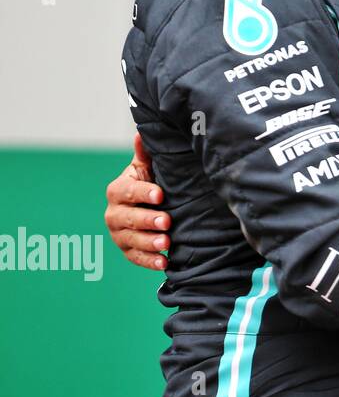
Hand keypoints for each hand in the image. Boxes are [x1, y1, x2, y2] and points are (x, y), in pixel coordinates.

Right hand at [104, 133, 169, 270]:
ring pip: (131, 240)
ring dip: (149, 243)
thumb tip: (141, 133)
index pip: (127, 191)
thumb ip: (145, 155)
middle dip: (147, 220)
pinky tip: (165, 263)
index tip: (161, 194)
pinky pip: (135, 258)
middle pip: (127, 218)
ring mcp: (119, 234)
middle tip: (167, 221)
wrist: (151, 205)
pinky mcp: (128, 250)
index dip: (143, 192)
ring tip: (167, 243)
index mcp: (118, 190)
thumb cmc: (152, 182)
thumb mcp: (148, 168)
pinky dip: (150, 261)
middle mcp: (114, 213)